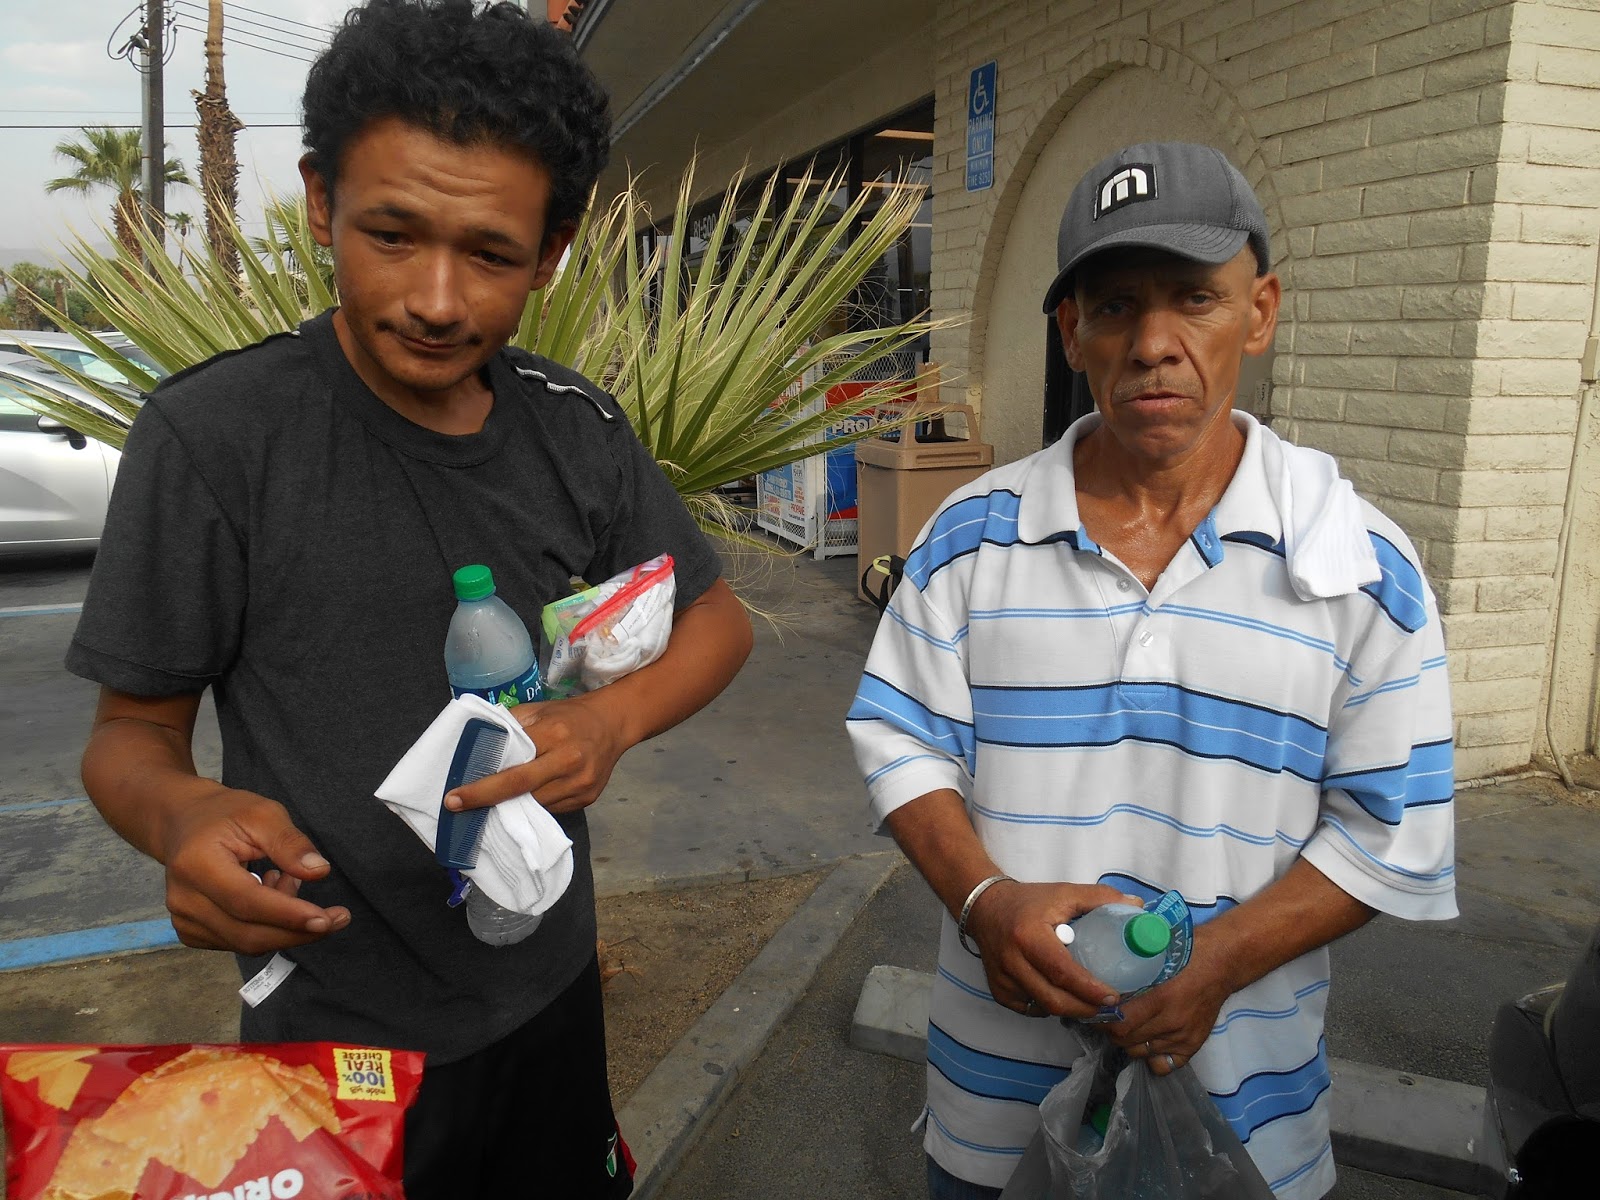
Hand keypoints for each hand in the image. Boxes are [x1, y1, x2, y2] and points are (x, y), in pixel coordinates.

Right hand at [158, 785, 350, 954]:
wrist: (183, 823)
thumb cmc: (224, 814)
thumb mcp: (263, 813)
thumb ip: (290, 843)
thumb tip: (320, 871)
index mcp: (197, 864)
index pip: (247, 902)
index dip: (289, 915)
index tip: (328, 919)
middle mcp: (183, 898)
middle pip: (247, 934)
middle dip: (297, 932)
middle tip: (337, 919)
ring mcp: (183, 919)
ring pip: (245, 942)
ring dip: (283, 924)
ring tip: (289, 881)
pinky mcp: (191, 931)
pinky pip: (238, 941)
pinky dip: (266, 926)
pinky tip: (271, 892)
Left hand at [446, 693, 627, 814]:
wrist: (613, 724)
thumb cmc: (570, 716)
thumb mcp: (539, 710)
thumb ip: (510, 725)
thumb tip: (477, 744)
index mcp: (554, 734)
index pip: (512, 767)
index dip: (482, 786)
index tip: (455, 797)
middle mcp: (569, 761)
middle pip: (521, 790)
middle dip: (486, 801)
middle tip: (458, 807)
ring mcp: (580, 784)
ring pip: (536, 804)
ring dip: (509, 807)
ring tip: (486, 806)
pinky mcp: (587, 798)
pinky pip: (551, 809)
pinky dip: (532, 807)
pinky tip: (519, 803)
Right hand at [965, 880, 1142, 1020]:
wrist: (984, 908)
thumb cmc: (1029, 901)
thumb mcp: (1064, 892)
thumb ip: (1100, 898)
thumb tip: (1137, 905)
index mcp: (1029, 936)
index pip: (1062, 971)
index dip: (1089, 989)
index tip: (1113, 996)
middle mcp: (1012, 961)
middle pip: (1053, 999)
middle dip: (1085, 1008)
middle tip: (1109, 1006)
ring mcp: (1002, 979)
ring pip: (1043, 1007)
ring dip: (1070, 1009)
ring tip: (1090, 1002)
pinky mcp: (998, 991)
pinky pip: (1030, 1008)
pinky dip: (1049, 1007)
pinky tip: (1062, 996)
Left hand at [1104, 931, 1236, 1074]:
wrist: (1222, 962)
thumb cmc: (1184, 953)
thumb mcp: (1153, 956)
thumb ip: (1130, 973)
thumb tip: (1099, 985)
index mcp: (1161, 997)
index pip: (1121, 1024)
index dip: (1102, 1020)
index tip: (1095, 1010)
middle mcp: (1173, 1021)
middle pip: (1127, 1040)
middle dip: (1111, 1030)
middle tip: (1107, 1018)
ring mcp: (1184, 1036)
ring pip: (1141, 1053)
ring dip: (1128, 1042)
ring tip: (1126, 1026)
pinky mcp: (1193, 1045)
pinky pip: (1163, 1066)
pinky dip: (1151, 1056)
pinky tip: (1148, 1040)